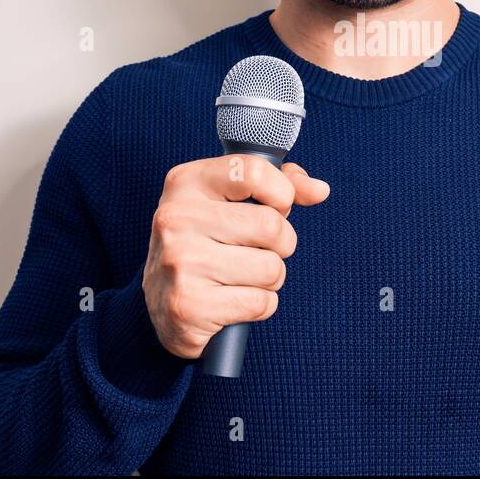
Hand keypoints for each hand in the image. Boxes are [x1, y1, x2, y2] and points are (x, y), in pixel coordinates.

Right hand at [144, 154, 329, 358]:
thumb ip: (278, 186)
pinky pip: (262, 302)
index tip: (276, 207)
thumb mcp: (230, 204)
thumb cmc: (206, 245)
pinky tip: (233, 301)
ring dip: (269, 279)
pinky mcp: (189, 306)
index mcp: (185, 183)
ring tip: (241, 278)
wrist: (160, 307)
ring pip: (272, 268)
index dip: (281, 193)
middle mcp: (176, 218)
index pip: (254, 171)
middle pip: (272, 225)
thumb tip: (319, 190)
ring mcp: (180, 262)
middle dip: (280, 244)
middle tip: (255, 250)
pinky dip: (260, 306)